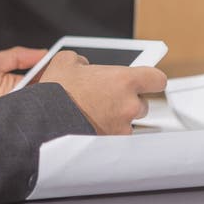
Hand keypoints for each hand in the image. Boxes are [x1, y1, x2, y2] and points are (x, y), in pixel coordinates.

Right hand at [38, 51, 167, 134]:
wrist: (45, 120)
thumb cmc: (57, 92)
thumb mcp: (66, 61)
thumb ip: (83, 60)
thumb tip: (83, 65)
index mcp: (124, 80)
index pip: (157, 79)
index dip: (151, 79)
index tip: (146, 79)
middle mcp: (129, 105)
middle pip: (143, 103)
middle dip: (128, 101)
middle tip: (108, 98)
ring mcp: (122, 127)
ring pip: (129, 122)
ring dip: (117, 118)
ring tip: (94, 113)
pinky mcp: (112, 143)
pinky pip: (116, 136)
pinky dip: (106, 131)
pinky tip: (89, 124)